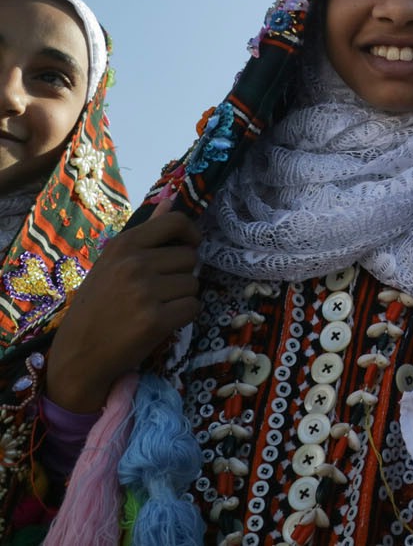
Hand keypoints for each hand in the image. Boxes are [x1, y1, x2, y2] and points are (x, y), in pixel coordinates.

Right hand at [46, 200, 200, 412]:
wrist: (78, 356)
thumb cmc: (98, 306)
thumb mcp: (113, 263)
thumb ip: (145, 233)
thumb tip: (171, 198)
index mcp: (123, 245)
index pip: (175, 222)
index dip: (190, 234)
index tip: (189, 246)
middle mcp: (134, 264)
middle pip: (190, 257)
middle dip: (181, 274)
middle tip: (158, 291)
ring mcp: (145, 292)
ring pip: (194, 284)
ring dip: (182, 297)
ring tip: (155, 307)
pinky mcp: (155, 320)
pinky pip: (193, 307)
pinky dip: (183, 316)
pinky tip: (161, 323)